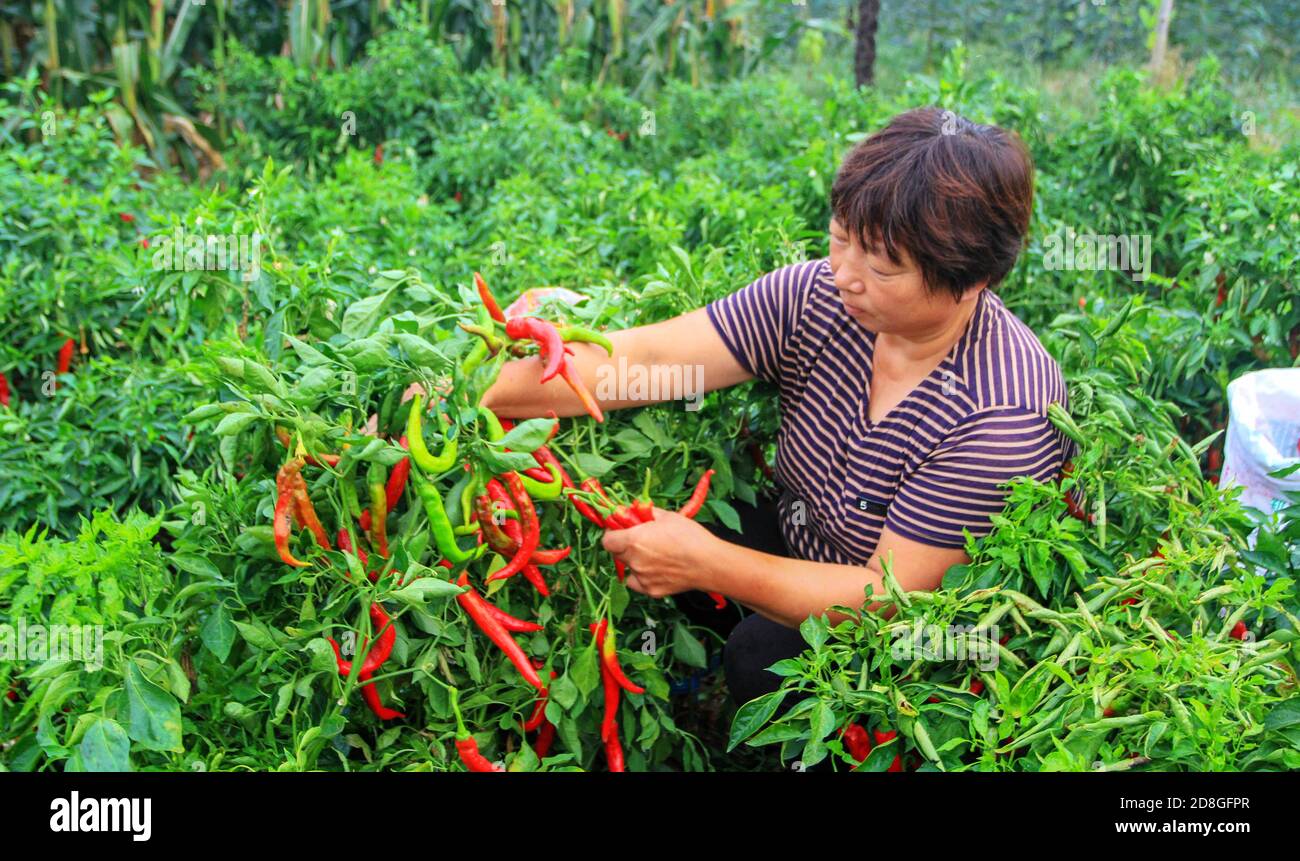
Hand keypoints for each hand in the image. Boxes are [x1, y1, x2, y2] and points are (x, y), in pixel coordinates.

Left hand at [601, 507, 717, 597]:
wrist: (709, 563)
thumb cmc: (690, 537)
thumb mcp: (667, 516)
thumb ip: (646, 513)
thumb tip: (635, 511)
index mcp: (633, 540)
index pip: (607, 540)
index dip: (613, 534)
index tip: (621, 531)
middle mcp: (634, 561)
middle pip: (617, 554)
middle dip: (624, 546)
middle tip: (641, 541)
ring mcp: (641, 578)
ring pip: (629, 568)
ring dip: (635, 561)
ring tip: (654, 556)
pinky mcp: (651, 590)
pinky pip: (637, 583)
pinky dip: (642, 577)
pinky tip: (656, 570)